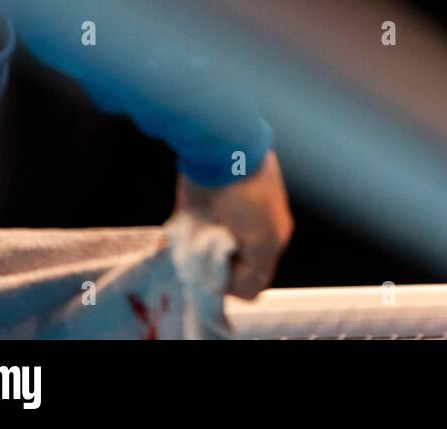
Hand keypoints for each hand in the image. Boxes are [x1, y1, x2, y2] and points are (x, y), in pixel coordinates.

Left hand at [174, 150, 293, 299]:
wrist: (222, 153)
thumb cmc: (250, 195)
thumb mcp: (266, 240)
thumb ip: (255, 275)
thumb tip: (234, 292)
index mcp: (269, 237)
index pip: (252, 278)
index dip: (236, 282)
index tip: (222, 275)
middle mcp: (244, 232)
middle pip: (225, 267)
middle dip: (214, 270)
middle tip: (204, 262)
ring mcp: (217, 222)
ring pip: (203, 256)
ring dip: (194, 259)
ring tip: (191, 250)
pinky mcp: (192, 212)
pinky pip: (182, 239)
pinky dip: (178, 244)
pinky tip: (177, 241)